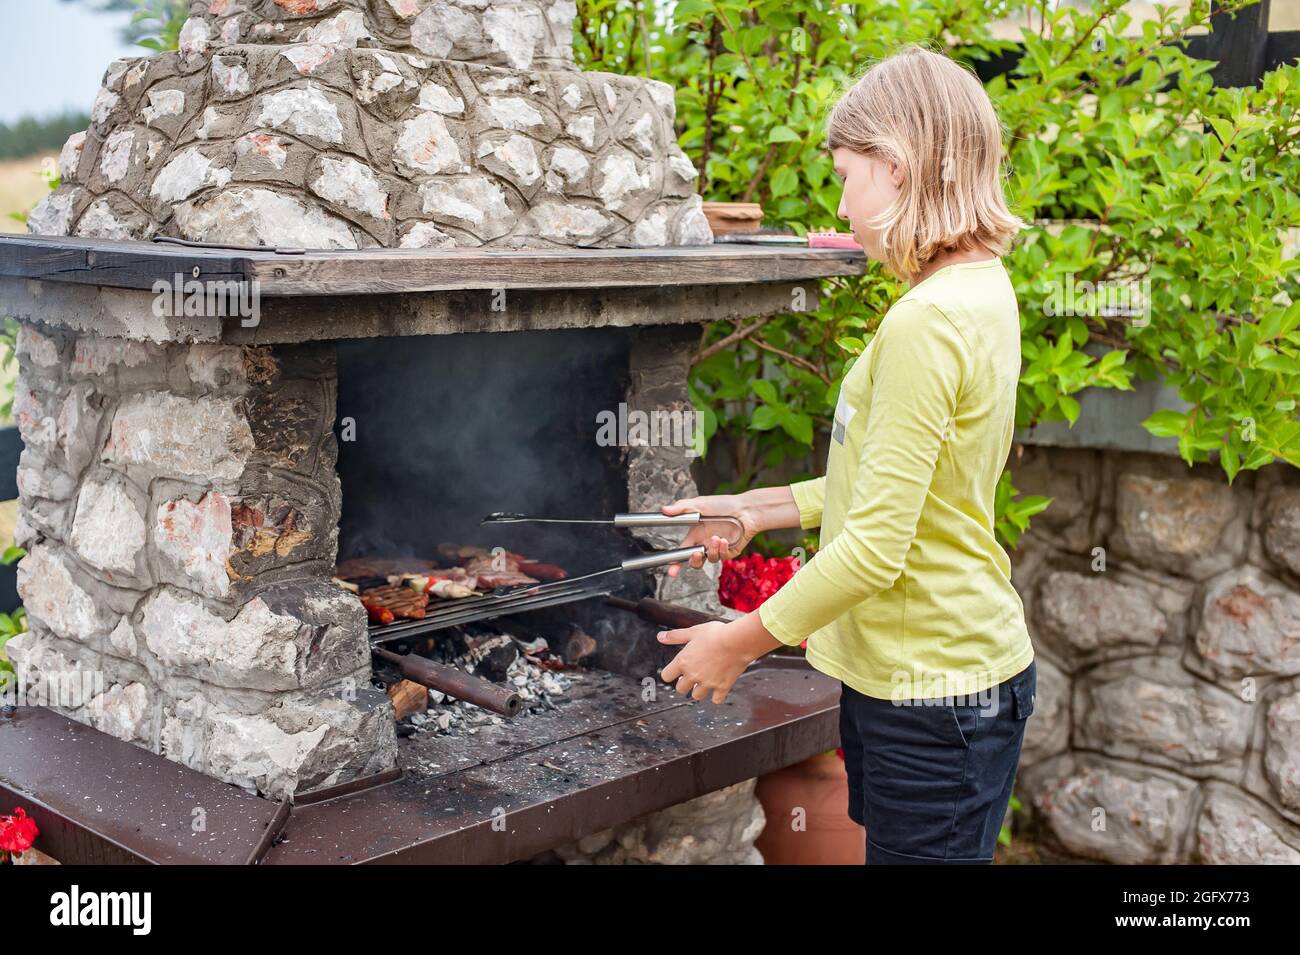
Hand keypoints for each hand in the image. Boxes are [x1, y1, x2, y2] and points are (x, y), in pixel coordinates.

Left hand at [658, 613, 781, 703]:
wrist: (737, 641)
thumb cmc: (716, 634)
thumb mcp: (693, 631)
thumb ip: (675, 636)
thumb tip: (660, 637)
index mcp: (683, 661)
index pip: (666, 676)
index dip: (670, 673)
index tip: (676, 671)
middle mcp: (693, 675)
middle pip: (681, 689)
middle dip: (685, 684)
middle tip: (692, 676)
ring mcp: (708, 683)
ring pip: (697, 696)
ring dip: (700, 691)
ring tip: (705, 682)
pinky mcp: (722, 687)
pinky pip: (716, 699)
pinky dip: (717, 696)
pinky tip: (719, 688)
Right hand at [660, 494, 759, 576]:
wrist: (746, 509)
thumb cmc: (723, 504)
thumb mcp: (700, 504)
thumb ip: (682, 508)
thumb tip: (664, 510)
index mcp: (695, 534)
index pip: (682, 551)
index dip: (675, 562)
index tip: (671, 570)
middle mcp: (705, 543)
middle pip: (694, 561)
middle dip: (693, 561)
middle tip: (695, 554)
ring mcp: (717, 548)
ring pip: (709, 560)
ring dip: (711, 550)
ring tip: (717, 538)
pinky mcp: (729, 552)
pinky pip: (722, 557)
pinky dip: (722, 549)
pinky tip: (725, 540)